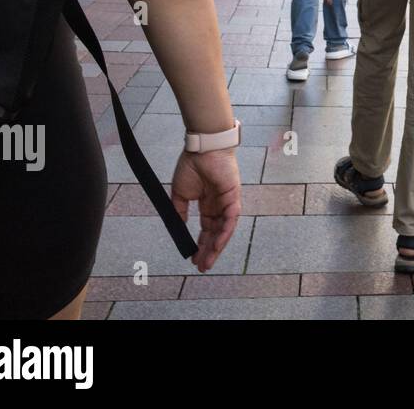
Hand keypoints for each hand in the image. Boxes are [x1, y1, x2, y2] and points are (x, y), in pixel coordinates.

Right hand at [170, 149, 241, 272]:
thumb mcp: (180, 194)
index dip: (201, 244)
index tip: (193, 258)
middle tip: (202, 267)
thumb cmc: (191, 165)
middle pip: (216, 233)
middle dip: (209, 251)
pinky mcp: (234, 196)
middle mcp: (219, 205)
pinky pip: (231, 217)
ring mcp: (228, 201)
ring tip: (208, 261)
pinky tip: (217, 244)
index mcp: (208, 205)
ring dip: (217, 246)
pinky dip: (225, 231)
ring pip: (225, 229)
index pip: (207, 229)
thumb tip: (179, 228)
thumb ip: (180, 212)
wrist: (201, 148)